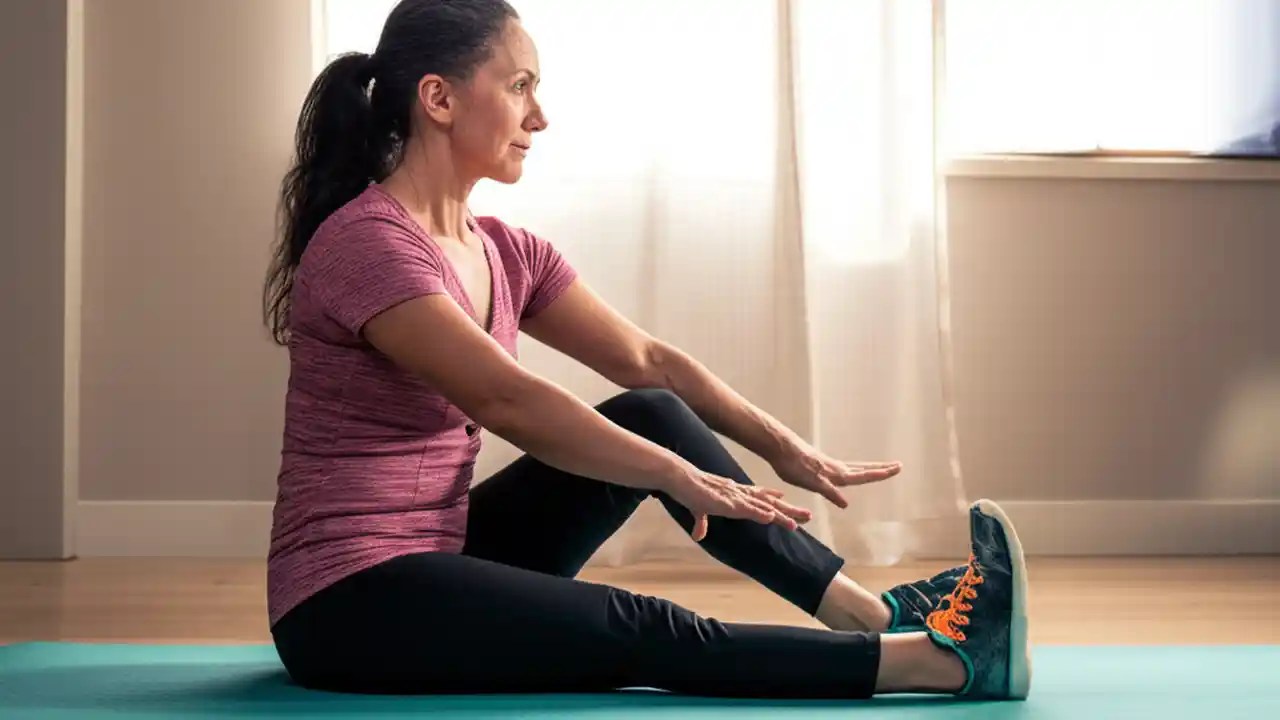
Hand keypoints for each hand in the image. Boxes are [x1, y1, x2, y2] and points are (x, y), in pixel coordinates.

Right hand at [664, 467, 812, 541]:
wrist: (680, 479)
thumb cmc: (689, 490)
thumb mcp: (698, 509)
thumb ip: (701, 522)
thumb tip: (698, 535)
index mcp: (735, 492)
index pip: (759, 495)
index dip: (773, 497)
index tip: (786, 497)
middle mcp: (740, 493)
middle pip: (770, 502)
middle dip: (789, 510)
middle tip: (808, 516)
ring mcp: (737, 498)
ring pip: (765, 508)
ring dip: (782, 516)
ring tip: (798, 523)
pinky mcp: (729, 503)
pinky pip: (749, 510)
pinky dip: (761, 514)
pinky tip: (772, 517)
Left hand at [771, 444, 901, 508]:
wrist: (779, 446)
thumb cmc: (793, 465)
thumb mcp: (811, 482)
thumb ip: (829, 492)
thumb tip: (847, 504)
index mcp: (836, 473)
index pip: (864, 475)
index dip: (880, 474)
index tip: (898, 468)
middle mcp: (835, 468)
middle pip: (863, 469)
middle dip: (880, 469)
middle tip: (897, 466)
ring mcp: (827, 464)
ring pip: (853, 467)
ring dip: (868, 468)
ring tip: (878, 468)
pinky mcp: (818, 463)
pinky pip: (841, 468)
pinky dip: (851, 470)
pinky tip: (845, 473)